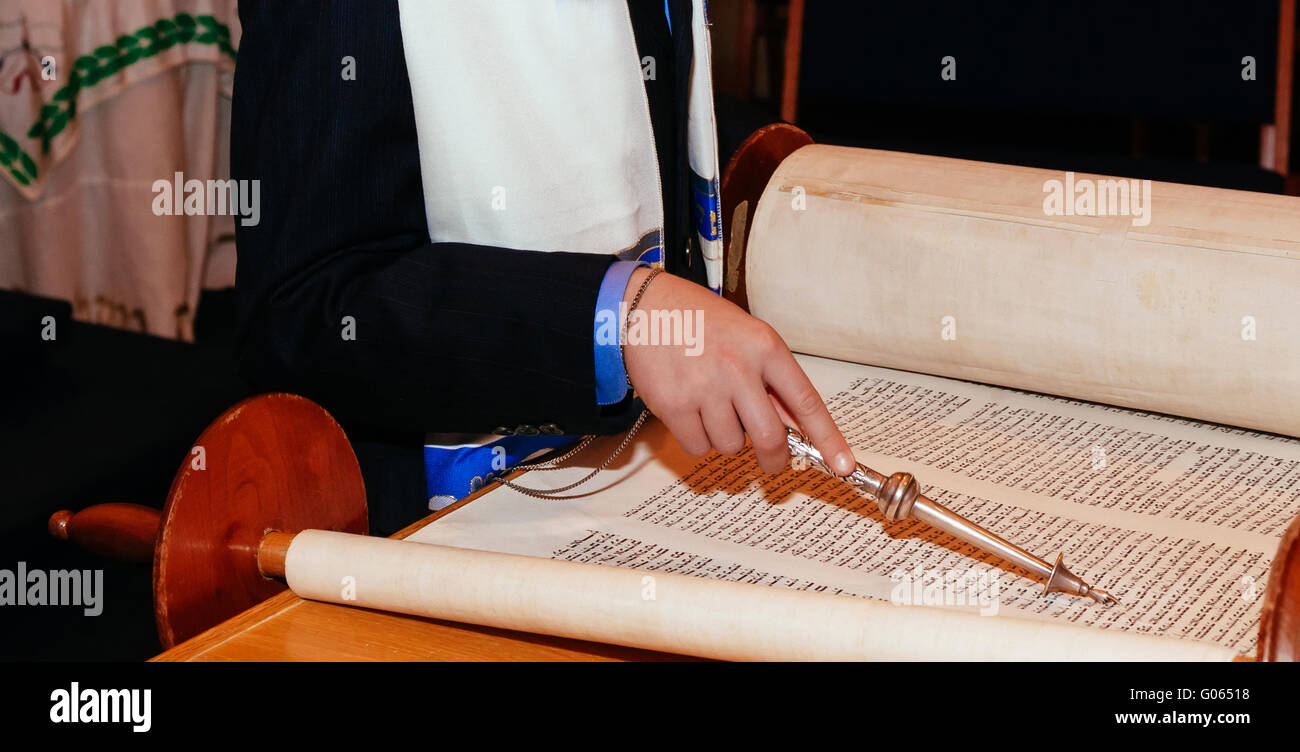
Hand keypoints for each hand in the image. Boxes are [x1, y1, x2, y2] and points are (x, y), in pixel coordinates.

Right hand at [620, 268, 854, 475]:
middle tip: (771, 462)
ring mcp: (705, 388)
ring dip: (725, 438)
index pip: (805, 402)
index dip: (828, 438)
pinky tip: (689, 411)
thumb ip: (770, 379)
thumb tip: (794, 426)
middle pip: (770, 438)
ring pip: (731, 446)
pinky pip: (698, 447)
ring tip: (711, 408)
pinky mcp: (674, 405)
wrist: (643, 307)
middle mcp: (738, 368)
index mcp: (765, 348)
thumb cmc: (699, 320)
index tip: (843, 464)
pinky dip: (697, 440)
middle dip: (774, 459)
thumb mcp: (746, 336)